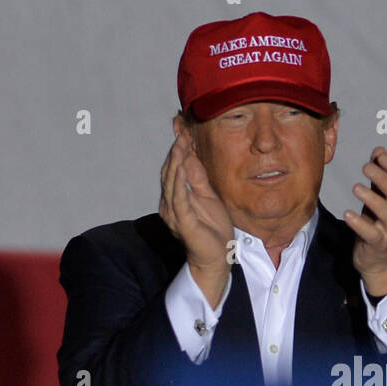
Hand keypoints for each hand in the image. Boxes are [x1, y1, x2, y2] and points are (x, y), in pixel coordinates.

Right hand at [160, 124, 232, 305]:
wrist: (216, 257)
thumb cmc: (212, 230)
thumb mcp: (207, 196)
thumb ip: (198, 178)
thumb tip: (191, 156)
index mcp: (176, 197)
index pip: (174, 168)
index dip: (178, 148)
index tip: (181, 128)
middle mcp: (170, 204)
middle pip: (170, 171)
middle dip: (176, 150)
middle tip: (180, 129)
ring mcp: (174, 213)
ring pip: (172, 181)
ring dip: (176, 160)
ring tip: (180, 142)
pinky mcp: (182, 221)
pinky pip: (179, 198)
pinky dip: (179, 180)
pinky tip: (182, 165)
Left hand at [345, 147, 386, 297]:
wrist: (381, 262)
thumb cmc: (379, 224)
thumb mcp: (381, 198)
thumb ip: (380, 176)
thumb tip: (379, 151)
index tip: (378, 155)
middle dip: (383, 177)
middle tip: (366, 167)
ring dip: (372, 198)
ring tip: (356, 188)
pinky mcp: (377, 244)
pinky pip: (371, 234)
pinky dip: (360, 224)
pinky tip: (348, 214)